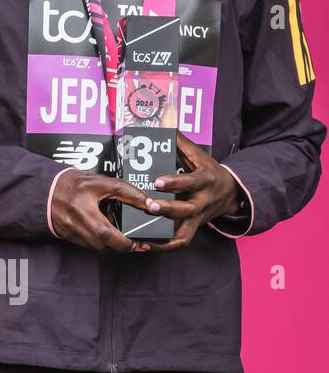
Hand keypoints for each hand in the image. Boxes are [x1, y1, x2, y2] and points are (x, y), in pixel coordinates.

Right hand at [49, 171, 156, 251]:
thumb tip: (148, 204)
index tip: (145, 221)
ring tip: (120, 239)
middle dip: (122, 244)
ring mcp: (71, 225)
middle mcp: (77, 212)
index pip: (115, 198)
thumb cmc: (75, 185)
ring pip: (97, 245)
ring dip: (111, 245)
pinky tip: (104, 238)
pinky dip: (99, 244)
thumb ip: (124, 191)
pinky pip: (88, 245)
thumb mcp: (99, 182)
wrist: (47, 191)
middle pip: (103, 235)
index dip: (132, 211)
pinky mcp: (67, 234)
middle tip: (135, 244)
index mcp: (86, 194)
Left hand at [141, 132, 241, 252]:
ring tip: (140, 238)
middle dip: (167, 209)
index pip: (190, 182)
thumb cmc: (209, 172)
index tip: (156, 181)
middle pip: (186, 210)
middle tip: (148, 206)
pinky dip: (163, 246)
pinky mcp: (193, 228)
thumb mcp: (199, 156)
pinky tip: (143, 246)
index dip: (174, 182)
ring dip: (162, 237)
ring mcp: (198, 218)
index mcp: (205, 181)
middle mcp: (202, 202)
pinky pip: (179, 241)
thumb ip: (181, 143)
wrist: (231, 193)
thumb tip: (163, 126)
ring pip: (184, 233)